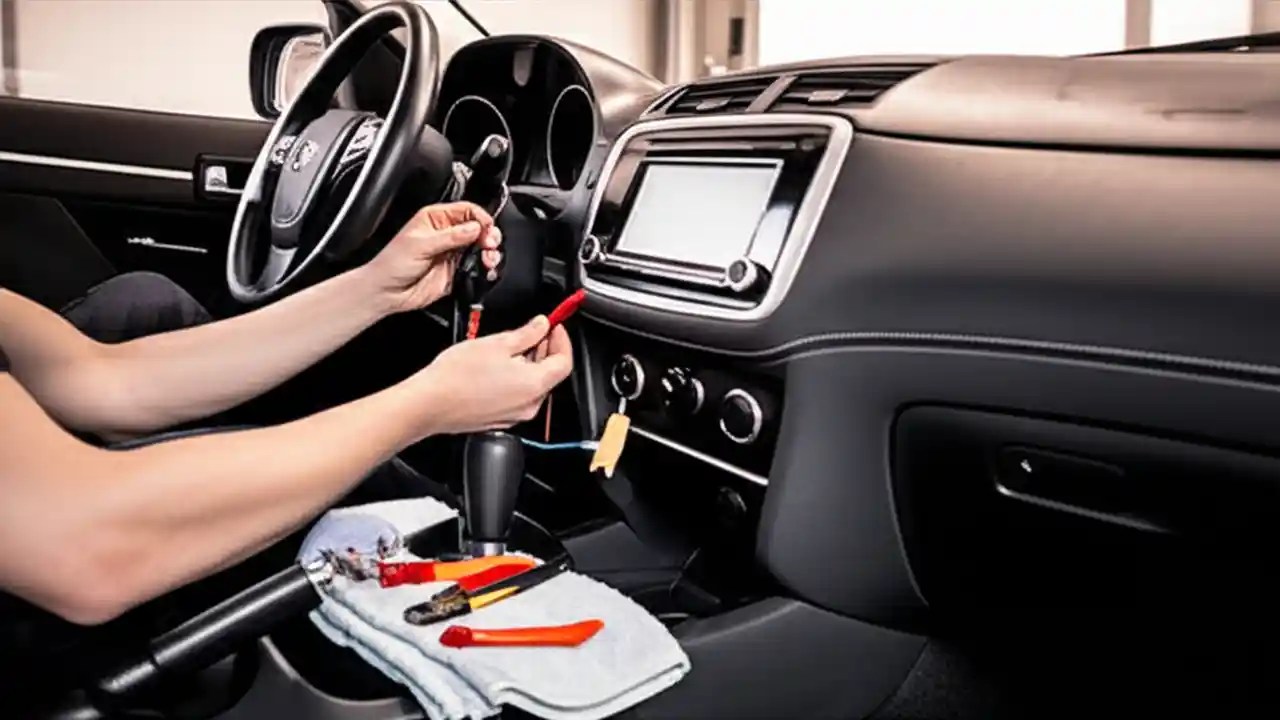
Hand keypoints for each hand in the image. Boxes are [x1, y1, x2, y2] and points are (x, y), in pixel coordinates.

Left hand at [360, 202, 502, 313]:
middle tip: (489, 244)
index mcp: (436, 219)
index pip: (466, 210)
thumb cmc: (392, 264)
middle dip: (488, 235)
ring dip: (489, 252)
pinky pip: (476, 267)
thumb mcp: (421, 245)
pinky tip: (485, 269)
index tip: (487, 228)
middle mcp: (447, 234)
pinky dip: (485, 268)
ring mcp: (453, 253)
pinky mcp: (456, 271)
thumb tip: (474, 228)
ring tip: (488, 258)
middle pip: (478, 228)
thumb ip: (450, 237)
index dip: (480, 218)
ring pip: (480, 248)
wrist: (387, 292)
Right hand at [408, 316, 572, 435]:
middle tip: (535, 330)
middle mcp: (529, 404)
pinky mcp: (500, 418)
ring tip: (512, 345)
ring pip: (533, 385)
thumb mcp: (497, 343)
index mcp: (534, 384)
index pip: (565, 361)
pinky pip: (517, 395)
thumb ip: (527, 333)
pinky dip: (516, 378)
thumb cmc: (456, 376)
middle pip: (550, 373)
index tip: (554, 325)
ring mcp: (515, 414)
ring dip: (530, 363)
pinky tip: (499, 365)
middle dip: (545, 349)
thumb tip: (542, 325)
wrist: (429, 404)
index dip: (561, 339)